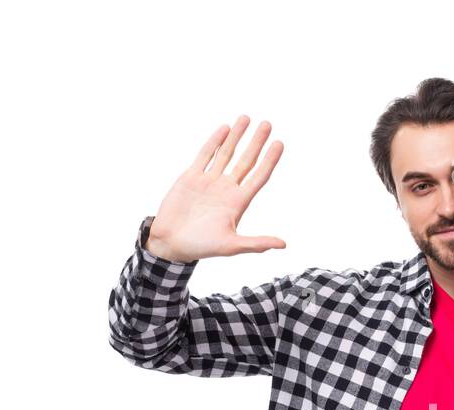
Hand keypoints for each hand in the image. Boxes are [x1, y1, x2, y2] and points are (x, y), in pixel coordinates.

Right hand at [145, 115, 287, 262]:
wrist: (170, 243)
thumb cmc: (201, 247)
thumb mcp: (231, 246)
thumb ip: (256, 243)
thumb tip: (283, 244)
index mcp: (238, 202)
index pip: (258, 176)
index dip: (269, 161)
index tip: (279, 144)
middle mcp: (226, 189)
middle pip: (246, 160)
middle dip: (257, 142)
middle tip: (267, 124)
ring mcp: (209, 181)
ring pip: (227, 153)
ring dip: (237, 136)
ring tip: (246, 118)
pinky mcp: (192, 177)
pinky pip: (205, 155)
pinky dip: (215, 141)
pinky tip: (225, 129)